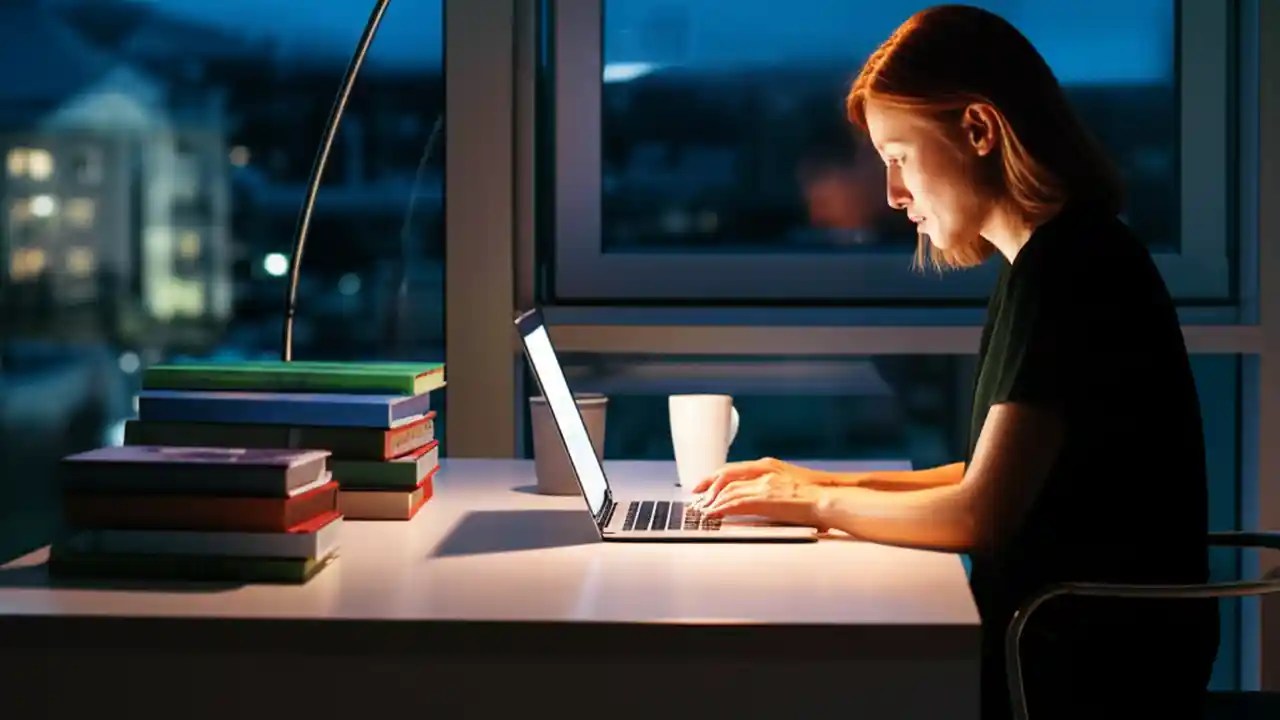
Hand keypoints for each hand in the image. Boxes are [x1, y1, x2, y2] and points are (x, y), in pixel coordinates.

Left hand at [690, 457, 829, 529]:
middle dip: (708, 487)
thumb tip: (758, 498)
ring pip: (728, 490)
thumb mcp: (789, 482)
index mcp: (768, 465)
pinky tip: (714, 514)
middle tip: (697, 498)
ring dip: (713, 501)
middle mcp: (763, 471)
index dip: (715, 477)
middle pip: (726, 476)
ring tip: (703, 510)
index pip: (734, 468)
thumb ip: (771, 485)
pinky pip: (735, 503)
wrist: (827, 499)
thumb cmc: (815, 494)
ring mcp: (763, 484)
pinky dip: (721, 508)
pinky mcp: (764, 498)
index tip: (704, 485)